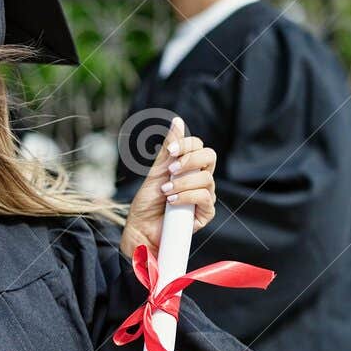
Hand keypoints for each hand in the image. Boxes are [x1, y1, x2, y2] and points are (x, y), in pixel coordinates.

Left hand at [120, 117, 217, 260]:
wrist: (141, 229)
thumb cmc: (147, 203)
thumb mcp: (156, 172)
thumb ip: (168, 149)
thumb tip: (178, 121)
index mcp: (190, 167)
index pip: (199, 146)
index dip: (187, 144)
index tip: (170, 151)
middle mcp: (200, 180)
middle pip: (209, 156)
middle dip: (189, 159)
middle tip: (170, 169)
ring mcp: (204, 197)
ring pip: (206, 178)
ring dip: (183, 182)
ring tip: (165, 190)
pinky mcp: (205, 214)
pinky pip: (205, 198)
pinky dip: (187, 196)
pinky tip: (172, 200)